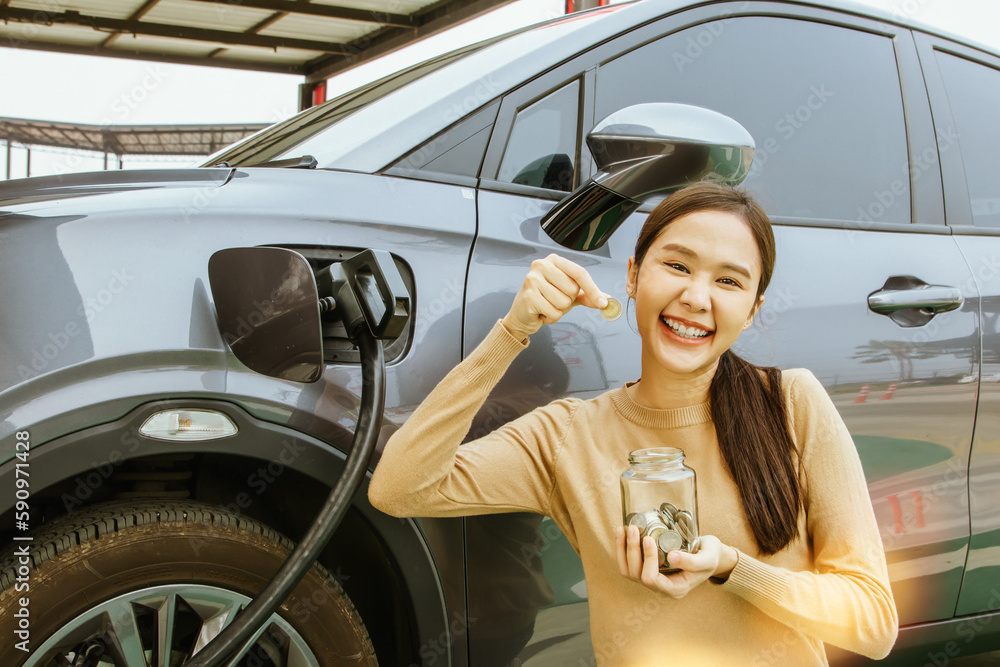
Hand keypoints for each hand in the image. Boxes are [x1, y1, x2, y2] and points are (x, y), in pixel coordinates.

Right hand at [501, 254, 607, 340]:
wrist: (522, 315)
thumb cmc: (545, 301)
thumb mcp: (569, 295)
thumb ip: (587, 295)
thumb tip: (606, 299)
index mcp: (554, 260)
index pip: (579, 273)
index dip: (593, 289)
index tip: (602, 303)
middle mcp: (541, 265)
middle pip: (573, 288)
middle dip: (568, 301)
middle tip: (554, 300)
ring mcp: (533, 280)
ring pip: (564, 302)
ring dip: (558, 310)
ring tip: (546, 306)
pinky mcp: (528, 296)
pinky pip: (554, 312)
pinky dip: (551, 317)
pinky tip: (541, 312)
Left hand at [616, 526, 737, 598]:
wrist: (709, 554)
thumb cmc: (710, 557)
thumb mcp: (707, 559)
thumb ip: (692, 561)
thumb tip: (671, 557)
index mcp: (675, 589)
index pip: (652, 579)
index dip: (647, 560)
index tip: (649, 539)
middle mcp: (661, 587)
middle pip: (636, 574)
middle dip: (632, 550)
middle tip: (634, 529)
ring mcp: (653, 580)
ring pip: (628, 571)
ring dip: (623, 550)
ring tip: (623, 529)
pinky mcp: (648, 569)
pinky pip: (628, 564)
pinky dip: (622, 549)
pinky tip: (622, 533)